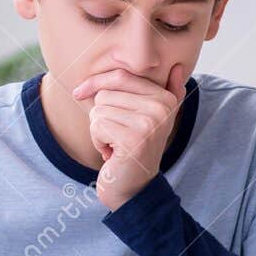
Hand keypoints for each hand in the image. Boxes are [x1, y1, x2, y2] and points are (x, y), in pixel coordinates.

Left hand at [72, 62, 186, 208]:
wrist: (133, 188)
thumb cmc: (135, 149)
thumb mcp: (152, 120)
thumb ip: (167, 93)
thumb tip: (176, 66)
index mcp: (166, 99)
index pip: (121, 76)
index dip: (96, 83)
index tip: (79, 93)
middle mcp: (162, 108)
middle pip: (106, 93)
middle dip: (101, 115)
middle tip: (115, 134)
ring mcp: (150, 123)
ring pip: (99, 109)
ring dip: (98, 130)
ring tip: (115, 144)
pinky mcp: (134, 139)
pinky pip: (97, 126)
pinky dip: (97, 141)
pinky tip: (112, 154)